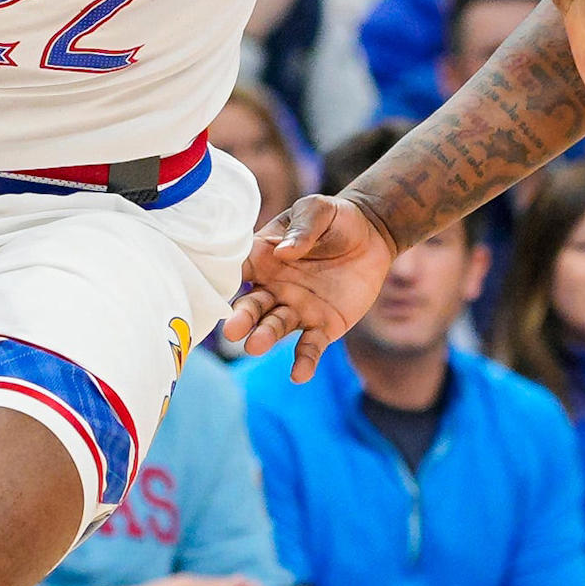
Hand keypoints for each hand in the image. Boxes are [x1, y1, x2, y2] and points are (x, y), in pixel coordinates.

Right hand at [224, 191, 394, 377]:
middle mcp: (273, 288)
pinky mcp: (322, 327)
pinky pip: (309, 347)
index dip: (224, 281)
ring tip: (256, 346)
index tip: (212, 292)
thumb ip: (302, 228)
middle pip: (252, 306)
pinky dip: (303, 361)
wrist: (372, 235)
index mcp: (263, 258)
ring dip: (265, 337)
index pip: (237, 270)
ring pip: (275, 327)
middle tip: (232, 330)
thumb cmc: (336, 218)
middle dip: (241, 318)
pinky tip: (299, 375)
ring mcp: (296, 310)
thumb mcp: (318, 210)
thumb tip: (284, 251)